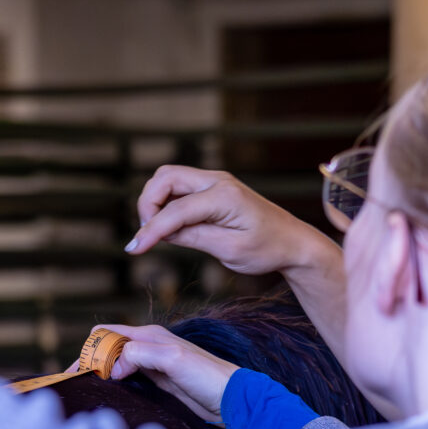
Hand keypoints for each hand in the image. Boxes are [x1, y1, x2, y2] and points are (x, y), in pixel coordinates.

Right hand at [93, 324, 238, 423]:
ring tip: (88, 392)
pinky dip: (116, 385)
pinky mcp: (158, 383)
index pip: (107, 334)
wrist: (233, 399)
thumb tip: (114, 366)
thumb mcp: (173, 359)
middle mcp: (148, 347)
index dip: (90, 351)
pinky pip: (128, 380)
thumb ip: (140, 354)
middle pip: (108, 350)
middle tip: (78, 385)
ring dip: (102, 375)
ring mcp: (153, 366)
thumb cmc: (209, 377)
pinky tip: (111, 397)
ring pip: (116, 365)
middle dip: (91, 363)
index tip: (80, 373)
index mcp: (149, 336)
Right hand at [127, 164, 352, 365]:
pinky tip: (170, 227)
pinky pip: (180, 188)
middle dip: (147, 203)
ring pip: (169, 178)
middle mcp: (218, 181)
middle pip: (165, 178)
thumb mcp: (229, 250)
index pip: (175, 210)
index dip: (151, 230)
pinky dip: (166, 203)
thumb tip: (158, 234)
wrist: (293, 242)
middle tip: (148, 236)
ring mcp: (215, 181)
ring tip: (158, 232)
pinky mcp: (213, 189)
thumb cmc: (268, 248)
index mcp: (225, 196)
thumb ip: (192, 237)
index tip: (134, 249)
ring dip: (155, 201)